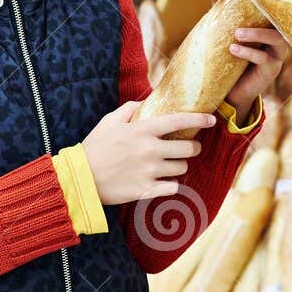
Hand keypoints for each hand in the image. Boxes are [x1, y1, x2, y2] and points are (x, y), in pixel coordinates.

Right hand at [83, 101, 215, 204]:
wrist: (79, 179)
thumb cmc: (94, 148)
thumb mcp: (109, 122)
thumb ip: (130, 109)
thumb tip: (146, 102)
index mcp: (142, 130)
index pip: (178, 121)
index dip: (199, 119)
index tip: (212, 120)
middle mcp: (150, 150)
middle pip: (189, 149)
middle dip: (192, 148)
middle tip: (186, 148)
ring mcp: (150, 171)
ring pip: (182, 168)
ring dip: (178, 166)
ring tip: (168, 165)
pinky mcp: (146, 190)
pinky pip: (173, 188)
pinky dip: (170, 185)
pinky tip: (162, 182)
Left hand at [211, 0, 287, 121]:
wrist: (229, 90)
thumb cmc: (229, 54)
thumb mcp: (224, 28)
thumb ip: (221, 5)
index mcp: (269, 24)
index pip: (276, 8)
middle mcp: (277, 37)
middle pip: (282, 22)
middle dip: (266, 14)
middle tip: (246, 11)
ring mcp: (276, 54)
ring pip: (277, 39)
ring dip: (258, 35)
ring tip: (237, 34)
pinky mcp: (271, 70)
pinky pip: (265, 59)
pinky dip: (249, 53)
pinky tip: (233, 50)